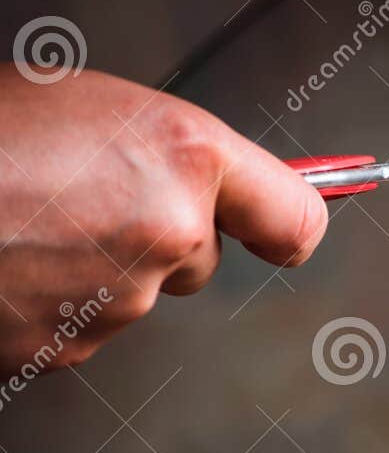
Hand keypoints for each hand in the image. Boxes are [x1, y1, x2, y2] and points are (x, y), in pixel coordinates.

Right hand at [0, 66, 327, 373]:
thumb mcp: (81, 102)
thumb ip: (162, 150)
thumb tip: (206, 181)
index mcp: (182, 158)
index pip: (294, 219)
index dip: (284, 224)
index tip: (282, 229)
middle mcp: (168, 236)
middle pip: (198, 257)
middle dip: (156, 236)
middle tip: (78, 195)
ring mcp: (119, 302)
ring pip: (134, 293)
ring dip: (93, 266)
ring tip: (20, 220)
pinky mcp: (67, 351)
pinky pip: (79, 326)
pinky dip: (49, 301)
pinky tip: (5, 260)